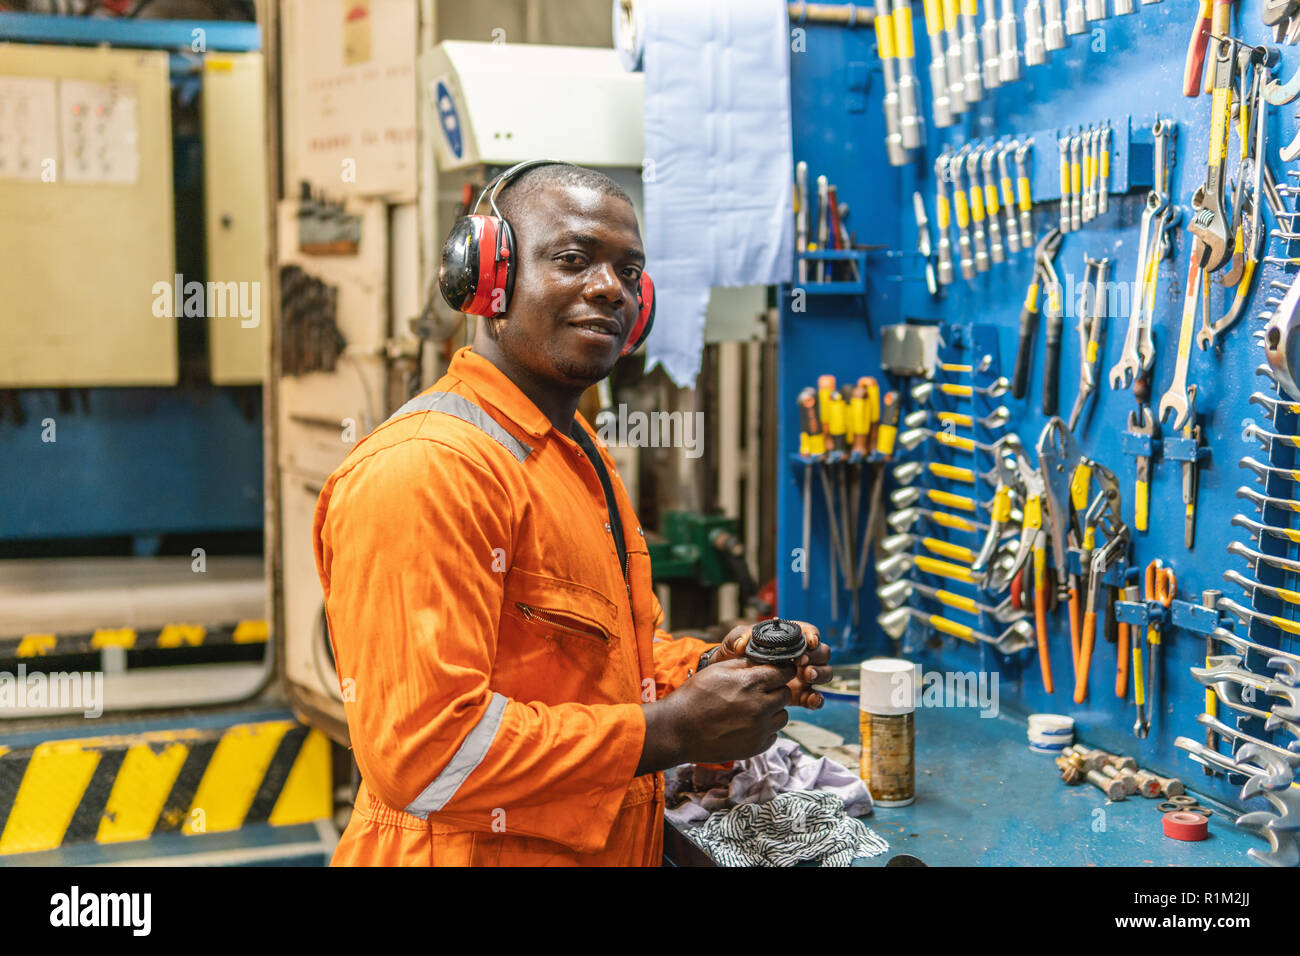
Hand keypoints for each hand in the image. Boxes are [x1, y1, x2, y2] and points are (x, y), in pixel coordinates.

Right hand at [637, 657, 793, 771]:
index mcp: (751, 684)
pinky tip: (747, 725)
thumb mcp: (717, 670)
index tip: (775, 672)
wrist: (678, 730)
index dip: (781, 670)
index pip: (784, 673)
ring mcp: (759, 730)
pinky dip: (765, 730)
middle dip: (776, 690)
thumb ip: (745, 664)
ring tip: (752, 710)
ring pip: (782, 716)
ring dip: (773, 711)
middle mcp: (759, 707)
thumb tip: (764, 660)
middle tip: (760, 691)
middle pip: (786, 694)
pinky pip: (773, 735)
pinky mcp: (755, 747)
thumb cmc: (694, 697)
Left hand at [707, 621, 831, 708]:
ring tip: (806, 676)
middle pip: (822, 652)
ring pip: (824, 672)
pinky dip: (817, 699)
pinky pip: (816, 698)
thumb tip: (743, 644)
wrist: (730, 683)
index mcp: (788, 640)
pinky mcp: (800, 695)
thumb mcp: (733, 643)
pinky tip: (810, 699)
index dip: (813, 636)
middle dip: (817, 656)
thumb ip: (738, 638)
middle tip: (802, 661)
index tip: (809, 642)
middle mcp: (800, 656)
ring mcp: (802, 676)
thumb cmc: (735, 657)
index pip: (809, 632)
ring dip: (820, 673)